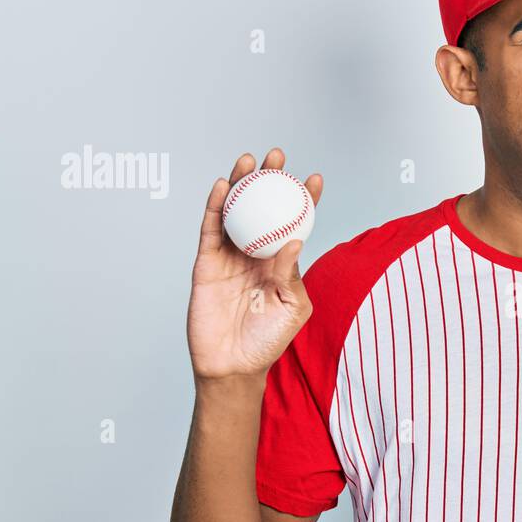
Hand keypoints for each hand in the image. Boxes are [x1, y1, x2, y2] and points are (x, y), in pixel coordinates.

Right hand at [186, 148, 323, 381]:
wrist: (233, 364)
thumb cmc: (268, 340)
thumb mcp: (292, 308)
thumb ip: (292, 275)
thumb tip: (293, 241)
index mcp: (282, 261)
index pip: (294, 223)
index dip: (304, 200)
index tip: (315, 179)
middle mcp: (256, 253)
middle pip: (263, 208)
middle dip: (270, 179)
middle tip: (278, 157)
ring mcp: (230, 255)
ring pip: (235, 211)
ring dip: (241, 183)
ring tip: (249, 160)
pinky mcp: (206, 262)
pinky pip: (210, 229)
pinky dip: (214, 205)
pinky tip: (221, 185)